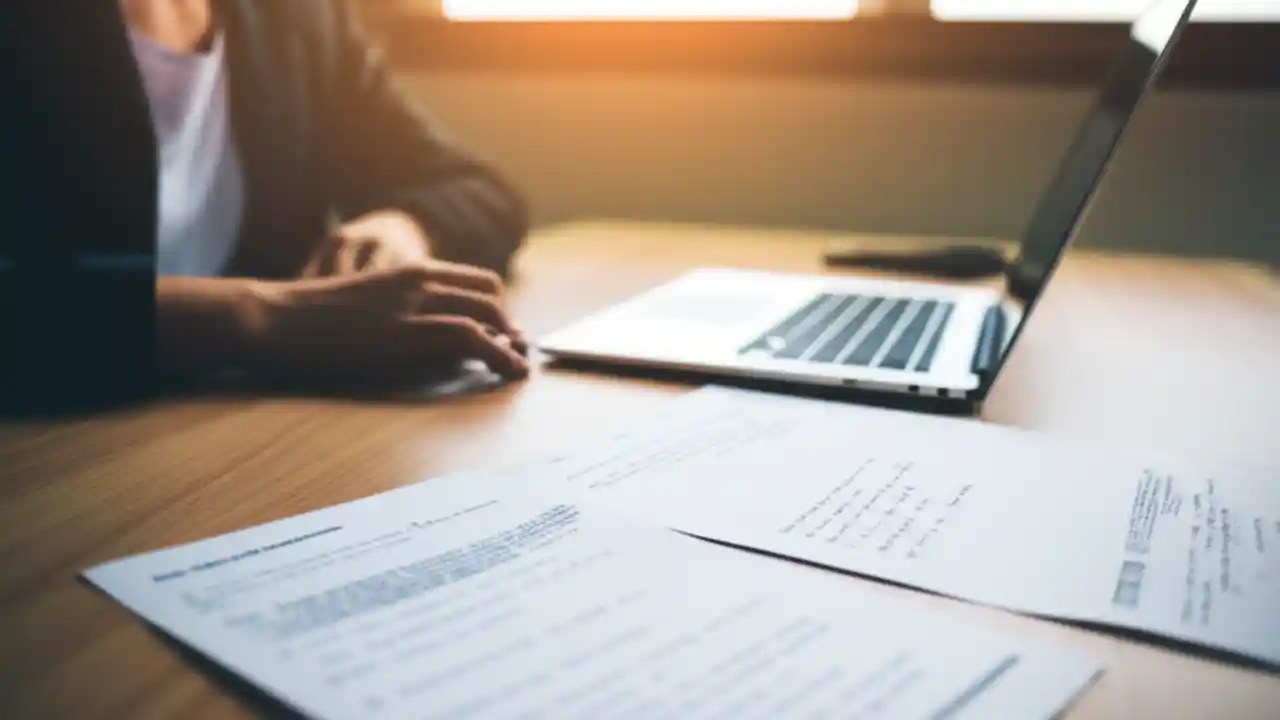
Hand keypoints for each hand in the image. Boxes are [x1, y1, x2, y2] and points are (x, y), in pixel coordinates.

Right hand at [301, 209, 526, 353]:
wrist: (273, 318)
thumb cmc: (307, 322)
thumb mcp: (363, 308)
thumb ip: (398, 314)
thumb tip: (426, 343)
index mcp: (407, 270)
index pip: (475, 282)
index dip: (497, 311)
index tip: (506, 337)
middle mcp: (418, 279)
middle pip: (489, 297)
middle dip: (510, 327)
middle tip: (518, 355)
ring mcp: (415, 302)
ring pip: (489, 315)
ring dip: (512, 345)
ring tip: (520, 370)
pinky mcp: (407, 330)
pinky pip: (471, 336)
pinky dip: (499, 355)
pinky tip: (507, 373)